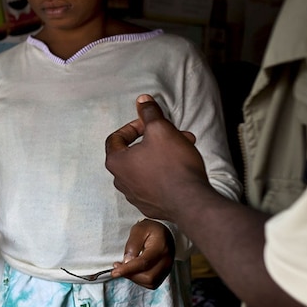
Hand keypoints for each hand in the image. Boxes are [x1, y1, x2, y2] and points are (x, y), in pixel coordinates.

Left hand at [105, 94, 208, 220]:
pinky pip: (154, 184)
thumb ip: (150, 114)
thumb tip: (142, 100)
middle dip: (155, 139)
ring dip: (163, 154)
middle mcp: (120, 181)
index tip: (150, 123)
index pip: (115, 138)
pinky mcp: (150, 206)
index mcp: (116, 162)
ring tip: (184, 148)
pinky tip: (183, 169)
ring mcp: (135, 196)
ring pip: (146, 168)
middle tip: (175, 134)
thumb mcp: (161, 129)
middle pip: (134, 153)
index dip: (133, 126)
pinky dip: (166, 173)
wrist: (191, 202)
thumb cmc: (172, 164)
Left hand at [112, 219, 173, 289]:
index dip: (128, 270)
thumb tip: (127, 261)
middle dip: (130, 274)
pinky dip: (139, 280)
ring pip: (149, 282)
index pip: (144, 263)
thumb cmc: (150, 229)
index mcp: (160, 247)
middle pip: (147, 276)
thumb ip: (132, 244)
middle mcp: (166, 261)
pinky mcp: (164, 273)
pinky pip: (151, 283)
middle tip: (117, 266)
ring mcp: (167, 268)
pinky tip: (133, 271)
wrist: (165, 233)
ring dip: (134, 278)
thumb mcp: (138, 229)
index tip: (114, 272)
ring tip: (124, 268)